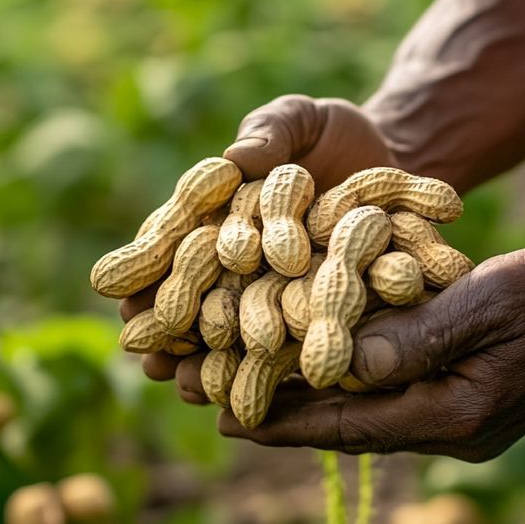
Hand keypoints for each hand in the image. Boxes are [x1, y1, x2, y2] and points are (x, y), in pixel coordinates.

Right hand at [124, 95, 394, 392]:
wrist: (398, 158)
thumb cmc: (331, 135)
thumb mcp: (300, 120)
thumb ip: (271, 133)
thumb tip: (237, 156)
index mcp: (218, 214)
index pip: (175, 246)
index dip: (150, 274)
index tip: (126, 301)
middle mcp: (241, 261)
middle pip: (199, 300)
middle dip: (175, 333)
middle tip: (150, 362)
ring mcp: (281, 292)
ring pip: (238, 334)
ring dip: (215, 364)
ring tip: (194, 390)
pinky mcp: (324, 312)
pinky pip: (296, 345)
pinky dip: (278, 371)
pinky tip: (257, 403)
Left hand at [218, 247, 524, 460]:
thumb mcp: (490, 303)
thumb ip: (418, 334)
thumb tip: (342, 359)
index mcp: (452, 416)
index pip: (347, 425)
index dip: (282, 421)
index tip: (223, 416)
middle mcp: (450, 430)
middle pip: (347, 428)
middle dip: (284, 416)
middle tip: (216, 402)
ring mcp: (460, 421)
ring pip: (368, 415)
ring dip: (313, 402)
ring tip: (253, 385)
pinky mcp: (467, 402)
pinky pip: (394, 399)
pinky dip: (352, 385)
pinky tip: (325, 367)